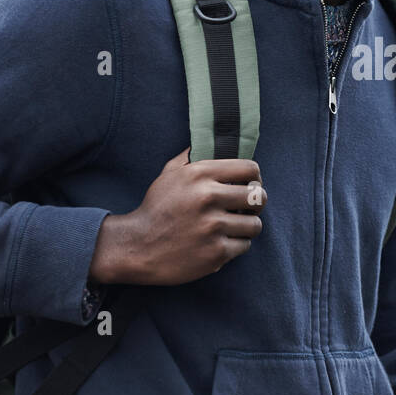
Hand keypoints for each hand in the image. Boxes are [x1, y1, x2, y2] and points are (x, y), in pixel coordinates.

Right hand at [89, 146, 265, 286]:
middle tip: (246, 209)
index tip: (250, 186)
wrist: (137, 247)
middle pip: (259, 197)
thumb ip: (191, 157)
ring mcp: (213, 227)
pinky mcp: (215, 253)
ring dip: (246, 227)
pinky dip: (235, 246)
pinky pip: (244, 245)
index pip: (250, 169)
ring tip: (234, 228)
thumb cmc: (156, 209)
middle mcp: (208, 198)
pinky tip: (220, 243)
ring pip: (255, 225)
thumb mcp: (169, 175)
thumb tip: (211, 141)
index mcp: (199, 174)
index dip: (255, 178)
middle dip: (255, 204)